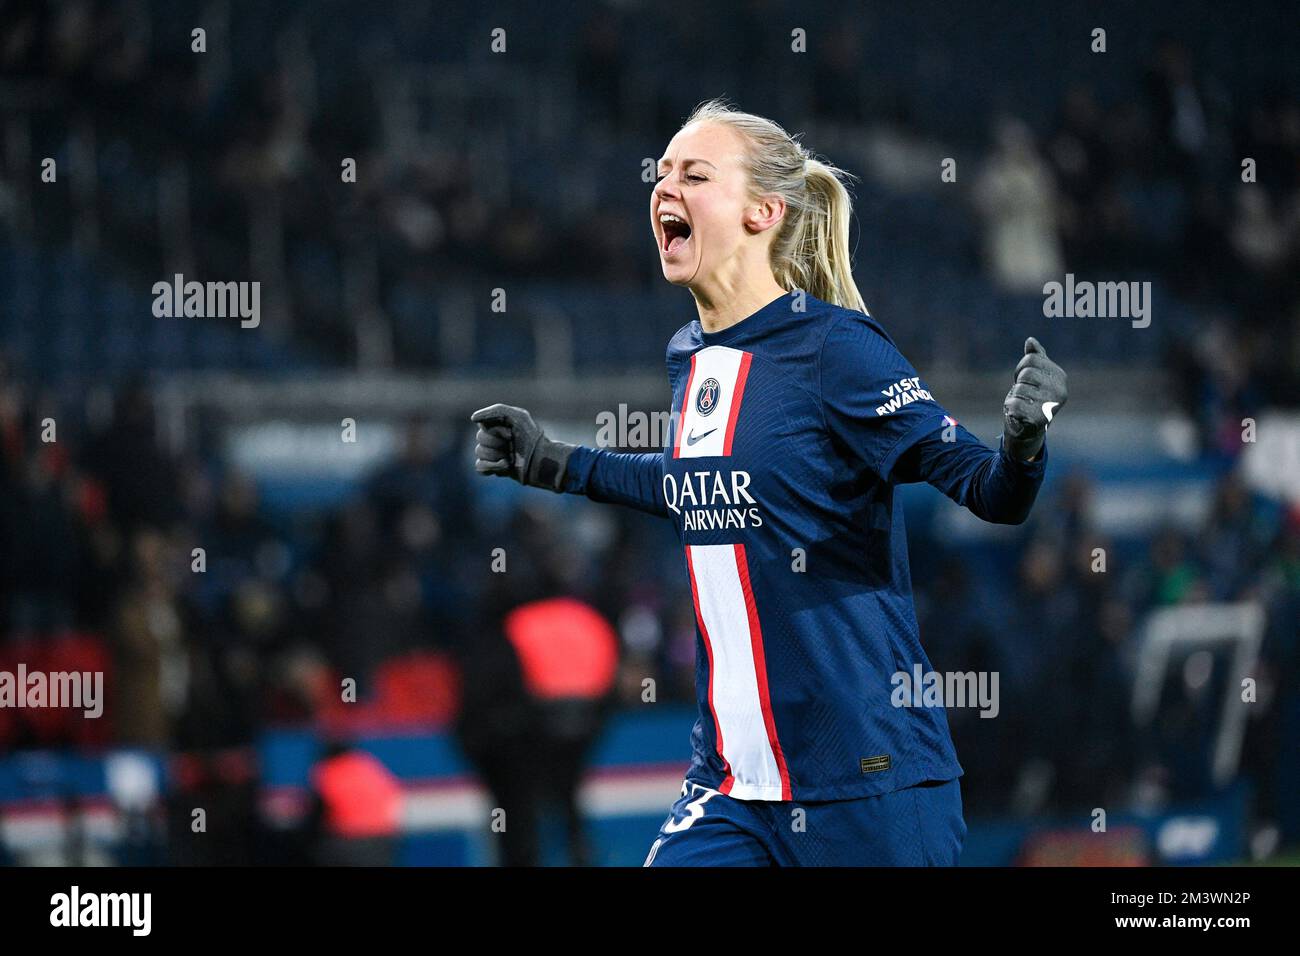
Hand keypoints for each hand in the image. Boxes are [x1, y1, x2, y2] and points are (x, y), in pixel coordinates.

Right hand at [471, 403, 574, 491]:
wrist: (541, 461)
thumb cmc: (532, 437)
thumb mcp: (518, 416)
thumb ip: (495, 411)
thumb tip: (473, 418)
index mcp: (499, 425)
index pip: (483, 426)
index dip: (496, 431)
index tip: (511, 433)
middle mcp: (495, 438)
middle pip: (480, 439)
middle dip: (497, 443)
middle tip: (512, 446)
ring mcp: (494, 454)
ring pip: (480, 452)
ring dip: (496, 455)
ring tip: (511, 458)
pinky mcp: (494, 469)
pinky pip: (479, 467)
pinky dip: (490, 467)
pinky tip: (505, 466)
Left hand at [1002, 337, 1066, 461]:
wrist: (1027, 429)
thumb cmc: (1030, 399)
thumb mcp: (1033, 377)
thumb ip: (1035, 358)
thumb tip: (1030, 341)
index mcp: (1060, 377)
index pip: (1031, 359)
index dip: (1021, 368)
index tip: (1025, 381)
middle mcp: (1060, 390)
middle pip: (1027, 373)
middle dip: (1019, 383)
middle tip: (1024, 395)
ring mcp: (1051, 405)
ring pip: (1019, 388)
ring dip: (1015, 397)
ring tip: (1023, 405)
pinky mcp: (1039, 419)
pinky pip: (1014, 404)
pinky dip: (1011, 408)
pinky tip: (1019, 414)